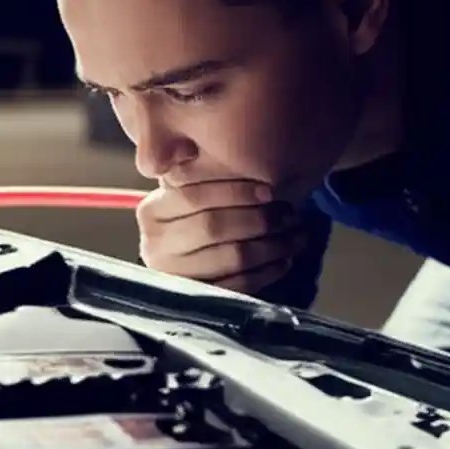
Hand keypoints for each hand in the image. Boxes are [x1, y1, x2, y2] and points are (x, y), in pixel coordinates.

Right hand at [136, 180, 309, 293]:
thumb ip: (199, 177)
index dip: (235, 192)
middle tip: (290, 214)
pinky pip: (238, 285)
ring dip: (272, 246)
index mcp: (152, 212)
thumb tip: (227, 149)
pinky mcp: (195, 299)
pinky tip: (284, 261)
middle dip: (259, 219)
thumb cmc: (189, 220)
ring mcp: (173, 275)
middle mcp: (155, 244)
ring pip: (231, 256)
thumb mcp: (185, 196)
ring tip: (297, 236)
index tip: (270, 190)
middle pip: (213, 227)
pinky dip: (266, 272)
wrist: (176, 264)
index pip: (194, 196)